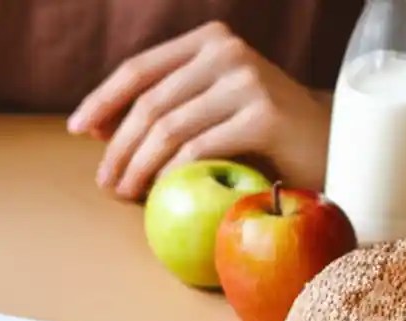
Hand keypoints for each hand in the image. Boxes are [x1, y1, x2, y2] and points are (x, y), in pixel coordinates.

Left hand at [68, 21, 331, 199]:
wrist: (330, 148)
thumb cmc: (262, 137)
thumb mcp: (206, 112)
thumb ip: (160, 110)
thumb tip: (93, 125)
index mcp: (209, 42)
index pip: (139, 69)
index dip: (101, 100)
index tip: (75, 129)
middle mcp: (227, 52)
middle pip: (149, 103)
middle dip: (117, 148)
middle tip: (106, 183)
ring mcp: (248, 80)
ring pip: (167, 128)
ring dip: (136, 167)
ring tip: (125, 193)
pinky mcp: (264, 115)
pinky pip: (197, 150)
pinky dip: (171, 176)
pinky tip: (161, 194)